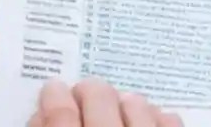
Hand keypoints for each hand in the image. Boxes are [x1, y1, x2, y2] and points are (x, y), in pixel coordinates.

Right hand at [29, 80, 181, 126]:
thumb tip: (40, 115)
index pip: (60, 116)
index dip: (53, 97)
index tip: (53, 88)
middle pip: (98, 96)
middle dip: (90, 91)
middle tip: (86, 95)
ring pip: (136, 104)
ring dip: (125, 103)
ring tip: (121, 108)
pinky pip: (170, 122)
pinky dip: (159, 118)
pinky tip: (151, 122)